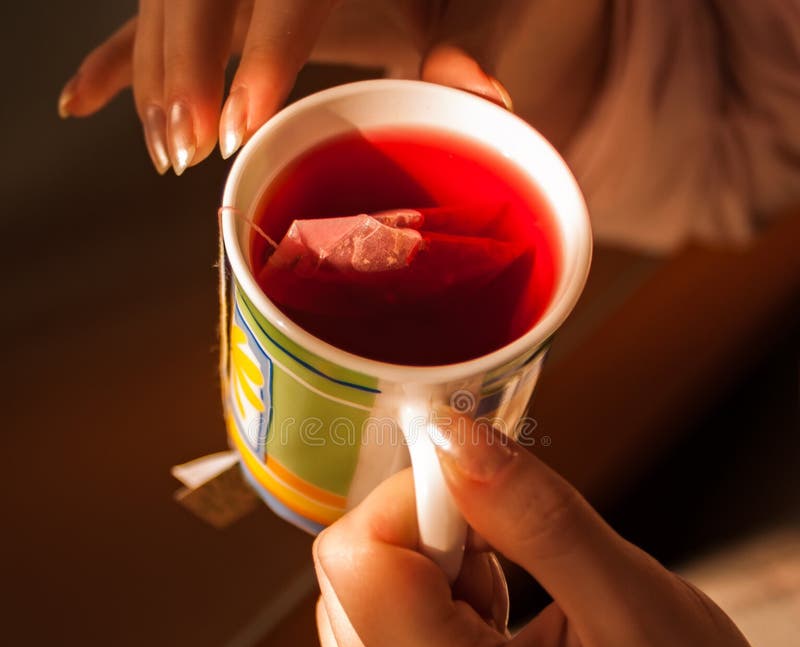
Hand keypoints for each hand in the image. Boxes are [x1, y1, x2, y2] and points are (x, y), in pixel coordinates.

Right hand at [57, 1, 511, 174]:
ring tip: (167, 149)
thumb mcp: (448, 11)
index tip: (237, 130)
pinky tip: (79, 102)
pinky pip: (144, 17)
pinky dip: (115, 63)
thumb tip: (489, 102)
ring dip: (152, 79)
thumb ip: (461, 48)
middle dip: (186, 74)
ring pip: (163, 4)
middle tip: (189, 147)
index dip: (255, 64)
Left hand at [313, 410, 799, 646]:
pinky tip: (493, 612)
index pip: (356, 558)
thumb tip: (452, 437)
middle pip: (351, 576)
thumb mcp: (630, 600)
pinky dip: (429, 595)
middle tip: (510, 543)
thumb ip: (531, 514)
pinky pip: (379, 629)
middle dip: (424, 529)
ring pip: (359, 596)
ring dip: (428, 562)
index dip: (412, 498)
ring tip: (511, 586)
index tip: (483, 487)